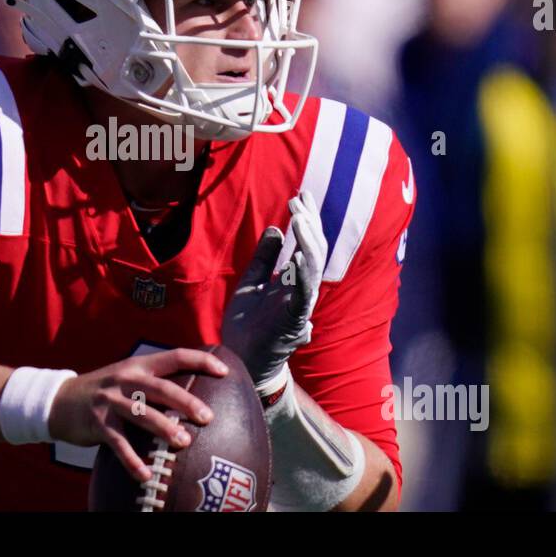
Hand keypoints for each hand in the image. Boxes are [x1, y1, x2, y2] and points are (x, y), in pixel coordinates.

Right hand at [47, 348, 227, 481]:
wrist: (59, 401)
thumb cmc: (104, 392)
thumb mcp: (126, 378)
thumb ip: (154, 382)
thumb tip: (193, 396)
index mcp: (138, 365)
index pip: (175, 356)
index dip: (201, 360)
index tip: (224, 371)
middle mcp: (125, 379)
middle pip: (161, 388)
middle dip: (186, 402)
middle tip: (208, 417)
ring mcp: (110, 400)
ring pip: (141, 413)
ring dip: (164, 428)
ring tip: (184, 443)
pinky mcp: (97, 423)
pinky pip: (118, 444)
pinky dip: (132, 460)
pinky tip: (146, 475)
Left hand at [221, 191, 326, 392]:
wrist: (241, 360)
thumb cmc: (247, 325)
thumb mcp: (251, 282)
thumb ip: (264, 258)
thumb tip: (276, 228)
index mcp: (292, 280)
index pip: (306, 245)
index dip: (305, 221)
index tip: (300, 197)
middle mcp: (301, 290)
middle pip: (314, 250)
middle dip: (309, 223)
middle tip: (300, 198)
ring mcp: (300, 304)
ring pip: (312, 267)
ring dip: (307, 240)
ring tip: (299, 217)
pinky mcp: (294, 320)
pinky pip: (304, 293)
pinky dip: (304, 273)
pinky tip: (300, 254)